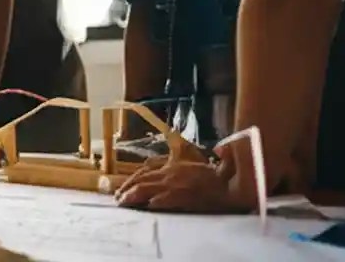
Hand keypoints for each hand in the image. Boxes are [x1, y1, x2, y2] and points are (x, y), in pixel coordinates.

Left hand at [115, 150, 251, 212]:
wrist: (226, 185)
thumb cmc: (210, 172)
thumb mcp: (190, 154)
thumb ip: (176, 145)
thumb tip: (167, 136)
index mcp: (171, 164)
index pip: (146, 169)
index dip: (133, 178)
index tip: (124, 187)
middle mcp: (169, 174)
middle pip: (143, 179)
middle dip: (128, 188)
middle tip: (118, 198)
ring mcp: (174, 186)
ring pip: (147, 190)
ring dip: (133, 196)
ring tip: (123, 203)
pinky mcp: (181, 198)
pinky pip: (163, 200)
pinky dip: (152, 203)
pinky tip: (145, 207)